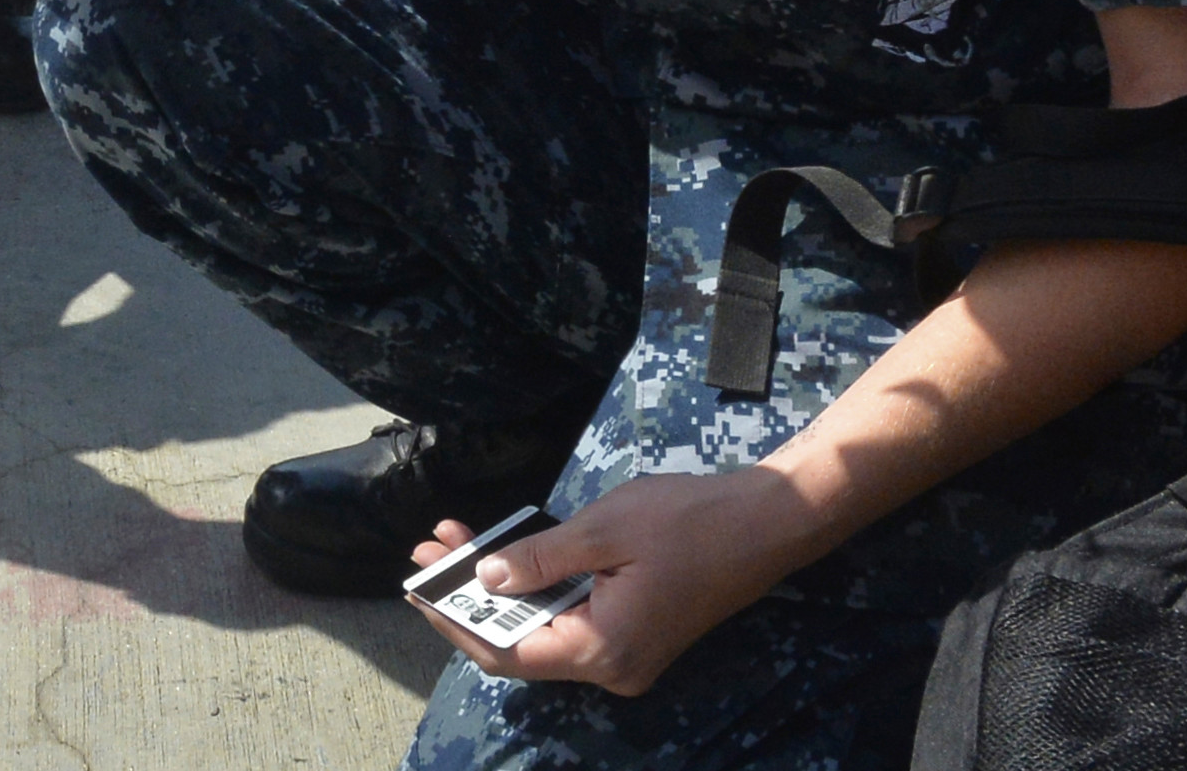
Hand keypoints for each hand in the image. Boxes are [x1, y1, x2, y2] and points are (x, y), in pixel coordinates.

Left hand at [411, 470, 822, 697]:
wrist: (768, 519)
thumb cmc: (688, 519)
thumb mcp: (602, 531)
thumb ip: (538, 560)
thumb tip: (483, 578)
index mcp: (604, 650)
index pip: (509, 652)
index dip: (458, 621)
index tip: (418, 586)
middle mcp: (614, 666)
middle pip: (522, 642)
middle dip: (470, 597)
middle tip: (428, 552)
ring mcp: (628, 653)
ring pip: (545, 628)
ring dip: (500, 588)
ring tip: (454, 542)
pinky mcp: (636, 633)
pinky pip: (572, 618)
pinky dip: (537, 588)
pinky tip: (507, 550)